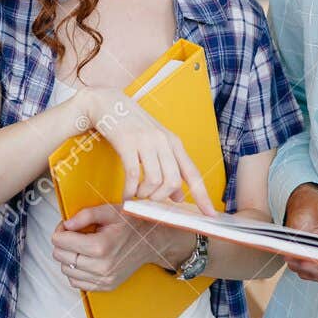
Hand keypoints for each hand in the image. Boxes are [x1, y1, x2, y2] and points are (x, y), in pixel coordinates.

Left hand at [49, 203, 180, 291]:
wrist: (150, 242)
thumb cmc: (131, 224)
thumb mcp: (109, 211)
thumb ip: (85, 215)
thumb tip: (66, 224)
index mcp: (100, 246)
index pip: (60, 242)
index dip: (59, 230)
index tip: (66, 225)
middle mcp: (101, 266)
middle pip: (60, 256)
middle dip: (61, 243)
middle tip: (72, 234)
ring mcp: (104, 279)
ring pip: (66, 270)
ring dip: (67, 257)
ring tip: (79, 246)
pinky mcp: (105, 286)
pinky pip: (76, 283)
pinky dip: (75, 271)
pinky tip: (84, 259)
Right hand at [75, 88, 214, 209]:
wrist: (108, 103)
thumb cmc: (131, 126)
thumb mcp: (155, 145)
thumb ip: (168, 169)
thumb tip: (178, 198)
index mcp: (174, 143)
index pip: (193, 173)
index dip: (202, 196)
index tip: (210, 215)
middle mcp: (164, 141)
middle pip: (173, 181)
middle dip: (161, 198)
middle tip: (149, 201)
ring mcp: (146, 141)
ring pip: (155, 180)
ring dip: (144, 195)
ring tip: (136, 195)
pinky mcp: (127, 142)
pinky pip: (134, 175)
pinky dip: (130, 190)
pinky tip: (126, 194)